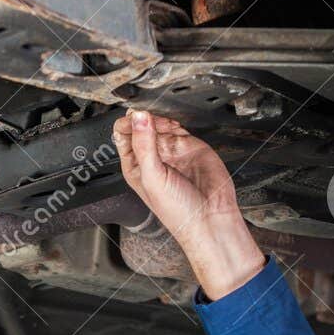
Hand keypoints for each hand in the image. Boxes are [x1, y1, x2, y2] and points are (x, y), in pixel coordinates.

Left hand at [112, 110, 265, 299]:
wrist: (209, 217)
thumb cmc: (178, 212)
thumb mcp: (153, 178)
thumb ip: (144, 145)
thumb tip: (138, 117)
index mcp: (135, 167)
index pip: (123, 135)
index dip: (128, 124)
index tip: (137, 119)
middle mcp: (151, 158)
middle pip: (141, 125)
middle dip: (146, 119)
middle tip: (155, 123)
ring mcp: (170, 151)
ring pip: (159, 123)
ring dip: (161, 119)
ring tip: (168, 128)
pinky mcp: (189, 146)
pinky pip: (179, 126)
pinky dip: (176, 121)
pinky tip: (177, 128)